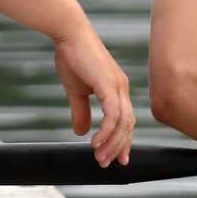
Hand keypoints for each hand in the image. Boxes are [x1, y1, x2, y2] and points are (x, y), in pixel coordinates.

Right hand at [54, 32, 134, 165]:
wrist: (68, 34)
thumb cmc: (72, 57)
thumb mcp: (75, 90)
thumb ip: (80, 111)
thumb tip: (81, 132)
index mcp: (117, 89)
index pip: (126, 120)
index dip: (123, 140)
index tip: (119, 159)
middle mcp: (122, 88)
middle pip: (128, 125)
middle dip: (118, 147)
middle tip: (106, 163)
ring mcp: (118, 86)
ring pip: (123, 123)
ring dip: (112, 143)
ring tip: (99, 157)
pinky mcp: (109, 84)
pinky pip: (113, 114)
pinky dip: (107, 131)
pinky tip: (95, 142)